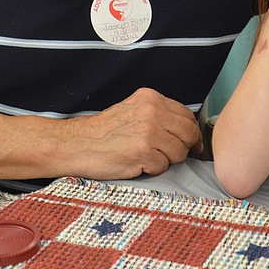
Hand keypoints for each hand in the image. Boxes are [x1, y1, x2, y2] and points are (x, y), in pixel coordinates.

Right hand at [62, 87, 201, 179]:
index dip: (191, 132)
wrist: (77, 144)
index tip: (191, 143)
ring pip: (179, 152)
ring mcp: (149, 131)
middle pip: (189, 133)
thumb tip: (187, 130)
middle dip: (184, 147)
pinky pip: (163, 167)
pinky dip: (152, 169)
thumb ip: (158, 114)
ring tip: (146, 157)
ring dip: (166, 160)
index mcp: (151, 98)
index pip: (186, 115)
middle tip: (170, 155)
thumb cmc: (104, 132)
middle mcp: (152, 111)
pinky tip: (137, 163)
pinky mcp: (143, 152)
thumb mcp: (134, 110)